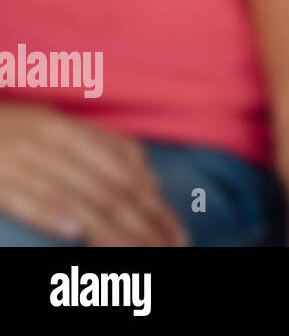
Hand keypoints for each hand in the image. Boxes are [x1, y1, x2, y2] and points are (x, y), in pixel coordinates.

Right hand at [0, 103, 187, 245]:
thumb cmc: (9, 130)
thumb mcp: (57, 129)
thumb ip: (104, 149)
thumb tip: (151, 179)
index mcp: (67, 130)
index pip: (124, 172)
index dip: (155, 205)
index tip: (178, 233)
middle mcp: (47, 142)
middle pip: (107, 188)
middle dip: (144, 225)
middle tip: (169, 251)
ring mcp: (17, 159)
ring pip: (75, 197)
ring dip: (111, 230)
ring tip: (139, 253)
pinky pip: (23, 196)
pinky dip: (50, 212)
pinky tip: (74, 229)